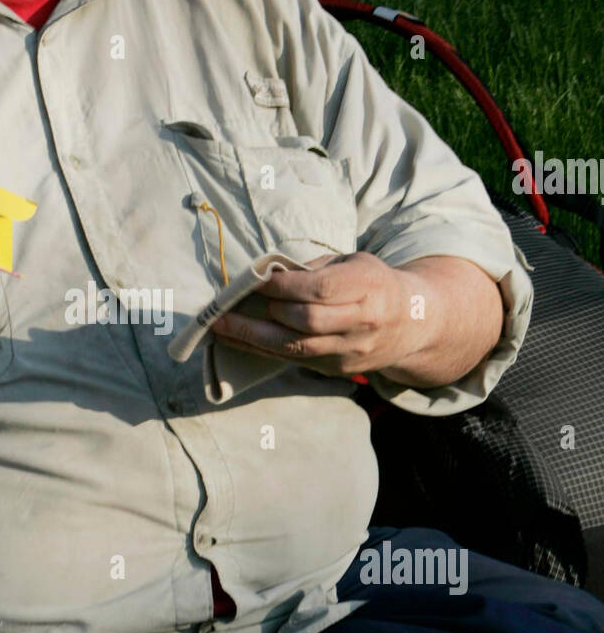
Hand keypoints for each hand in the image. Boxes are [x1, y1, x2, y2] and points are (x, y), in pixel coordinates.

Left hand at [211, 251, 425, 378]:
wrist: (412, 322)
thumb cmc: (373, 283)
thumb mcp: (353, 263)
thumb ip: (314, 268)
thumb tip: (268, 273)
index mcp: (368, 287)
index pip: (319, 290)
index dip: (283, 286)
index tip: (255, 279)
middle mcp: (362, 322)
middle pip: (306, 322)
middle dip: (266, 313)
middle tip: (234, 303)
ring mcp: (351, 351)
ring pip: (296, 348)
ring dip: (252, 337)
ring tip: (219, 326)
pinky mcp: (337, 369)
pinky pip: (294, 361)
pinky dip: (261, 350)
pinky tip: (236, 339)